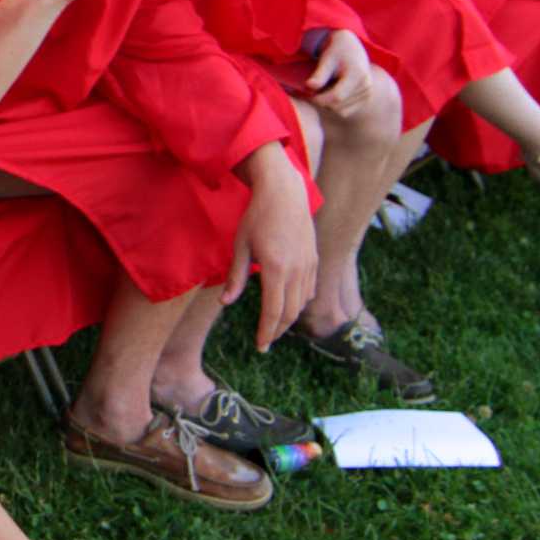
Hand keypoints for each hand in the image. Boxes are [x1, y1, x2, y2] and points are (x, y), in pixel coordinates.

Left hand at [223, 148, 316, 350]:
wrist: (284, 194)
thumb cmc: (256, 218)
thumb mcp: (240, 246)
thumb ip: (235, 277)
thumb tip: (225, 304)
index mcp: (275, 269)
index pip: (273, 311)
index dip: (266, 331)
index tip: (260, 346)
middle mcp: (296, 270)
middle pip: (290, 312)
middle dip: (277, 330)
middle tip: (265, 342)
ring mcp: (309, 265)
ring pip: (302, 302)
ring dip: (288, 318)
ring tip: (274, 326)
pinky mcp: (314, 259)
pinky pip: (309, 289)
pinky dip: (299, 301)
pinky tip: (289, 304)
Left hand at [306, 29, 373, 113]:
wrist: (351, 47)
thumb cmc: (336, 50)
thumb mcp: (326, 58)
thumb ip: (319, 74)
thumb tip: (309, 86)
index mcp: (357, 74)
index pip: (336, 97)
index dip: (318, 98)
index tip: (306, 93)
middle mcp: (366, 86)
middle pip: (337, 106)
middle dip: (321, 101)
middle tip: (310, 91)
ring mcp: (367, 94)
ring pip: (340, 111)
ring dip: (327, 104)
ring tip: (321, 89)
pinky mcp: (365, 100)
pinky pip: (345, 112)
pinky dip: (334, 106)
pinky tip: (329, 93)